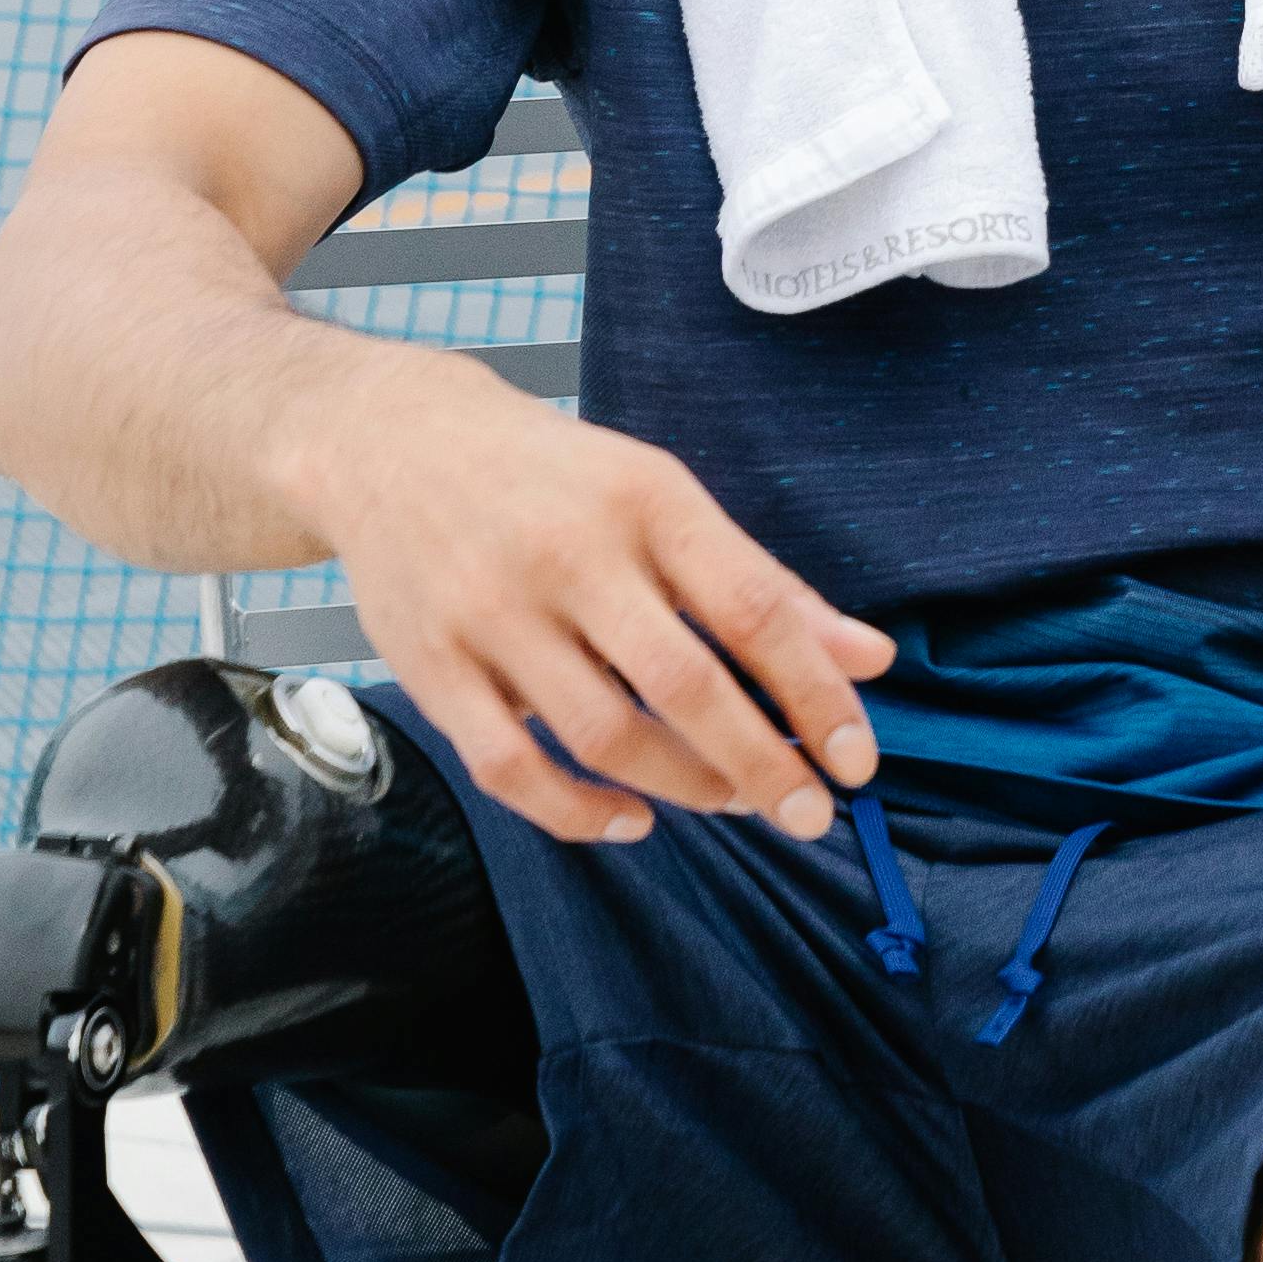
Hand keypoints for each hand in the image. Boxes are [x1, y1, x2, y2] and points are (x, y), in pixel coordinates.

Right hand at [289, 353, 894, 851]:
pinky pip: (511, 769)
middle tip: (811, 815)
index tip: (857, 759)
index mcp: (646, 500)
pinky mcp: (433, 668)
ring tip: (733, 800)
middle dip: (762, 764)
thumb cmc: (555, 479)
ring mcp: (493, 615)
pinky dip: (579, 813)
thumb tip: (869, 659)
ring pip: (605, 736)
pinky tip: (632, 818)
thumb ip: (763, 585)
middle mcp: (570, 556)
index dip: (814, 692)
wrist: (392, 442)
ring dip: (687, 787)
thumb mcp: (664, 499)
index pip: (751, 608)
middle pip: (683, 685)